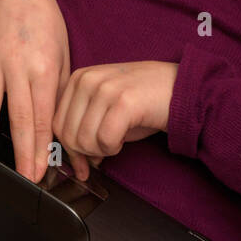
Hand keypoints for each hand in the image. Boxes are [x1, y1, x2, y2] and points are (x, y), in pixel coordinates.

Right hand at [0, 0, 70, 181]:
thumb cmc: (45, 24)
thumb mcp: (63, 55)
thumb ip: (59, 92)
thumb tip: (62, 130)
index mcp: (45, 67)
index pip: (43, 115)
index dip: (41, 145)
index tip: (40, 169)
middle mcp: (18, 64)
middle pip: (19, 115)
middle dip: (21, 150)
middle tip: (22, 176)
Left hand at [52, 60, 178, 179]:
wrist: (184, 90)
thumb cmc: (146, 102)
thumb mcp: (106, 108)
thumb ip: (83, 126)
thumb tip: (73, 157)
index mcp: (79, 78)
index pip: (56, 123)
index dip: (69, 149)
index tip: (83, 161)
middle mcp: (88, 79)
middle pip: (67, 134)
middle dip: (84, 153)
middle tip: (103, 154)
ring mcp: (106, 88)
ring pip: (83, 140)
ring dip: (100, 151)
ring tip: (115, 142)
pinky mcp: (124, 101)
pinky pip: (104, 140)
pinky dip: (113, 148)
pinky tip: (122, 141)